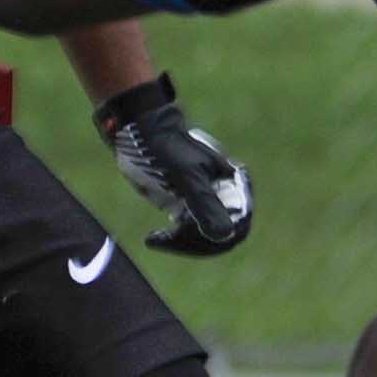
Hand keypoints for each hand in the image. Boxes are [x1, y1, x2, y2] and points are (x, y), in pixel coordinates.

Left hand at [96, 76, 253, 255]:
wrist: (137, 133)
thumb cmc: (165, 148)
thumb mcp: (187, 176)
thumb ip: (206, 203)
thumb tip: (225, 236)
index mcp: (233, 184)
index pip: (238, 224)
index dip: (219, 237)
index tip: (190, 235)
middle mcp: (223, 195)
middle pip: (222, 235)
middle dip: (196, 242)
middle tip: (168, 238)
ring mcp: (205, 202)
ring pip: (204, 238)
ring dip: (182, 243)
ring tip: (155, 238)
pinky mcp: (186, 207)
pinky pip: (188, 234)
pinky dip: (173, 240)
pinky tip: (152, 238)